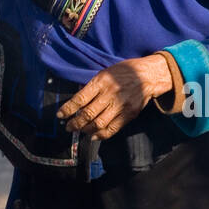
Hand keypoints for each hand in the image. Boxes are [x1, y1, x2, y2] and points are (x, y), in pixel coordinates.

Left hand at [57, 54, 172, 139]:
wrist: (149, 75)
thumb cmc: (124, 72)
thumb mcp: (105, 73)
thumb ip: (91, 87)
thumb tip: (76, 103)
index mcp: (102, 81)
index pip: (80, 99)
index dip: (68, 109)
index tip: (60, 115)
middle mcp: (110, 94)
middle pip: (88, 114)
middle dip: (75, 123)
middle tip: (69, 127)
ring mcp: (121, 105)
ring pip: (98, 124)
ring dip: (86, 130)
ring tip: (80, 130)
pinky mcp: (129, 114)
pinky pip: (112, 129)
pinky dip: (100, 135)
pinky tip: (93, 135)